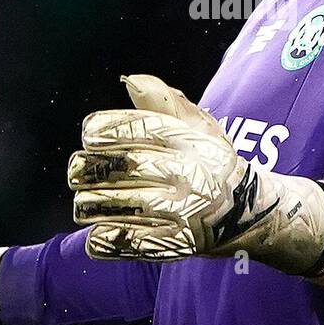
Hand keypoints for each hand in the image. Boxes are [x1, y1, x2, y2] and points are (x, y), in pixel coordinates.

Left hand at [67, 75, 323, 274]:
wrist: (247, 211)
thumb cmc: (210, 161)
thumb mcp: (197, 126)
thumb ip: (162, 102)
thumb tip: (131, 80)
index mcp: (190, 141)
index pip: (141, 129)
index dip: (107, 130)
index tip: (89, 134)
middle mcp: (189, 174)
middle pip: (126, 167)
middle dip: (90, 169)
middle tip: (76, 171)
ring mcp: (183, 212)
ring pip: (123, 206)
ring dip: (92, 205)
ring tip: (83, 203)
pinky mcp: (176, 244)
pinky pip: (132, 243)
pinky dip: (106, 240)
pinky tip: (96, 234)